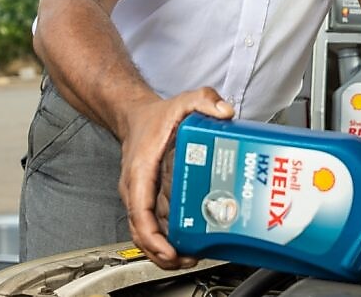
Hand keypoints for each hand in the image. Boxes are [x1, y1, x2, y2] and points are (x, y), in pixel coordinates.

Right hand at [118, 87, 233, 268]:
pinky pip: (152, 225)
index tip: (169, 250)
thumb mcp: (183, 101)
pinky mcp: (148, 198)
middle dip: (161, 252)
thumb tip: (224, 112)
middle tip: (188, 260)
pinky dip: (165, 239)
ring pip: (145, 233)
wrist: (135, 116)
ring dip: (163, 251)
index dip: (153, 237)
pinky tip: (186, 243)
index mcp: (140, 171)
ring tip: (190, 258)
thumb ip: (204, 99)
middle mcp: (136, 188)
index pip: (139, 212)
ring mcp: (140, 195)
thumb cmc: (155, 117)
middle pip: (141, 231)